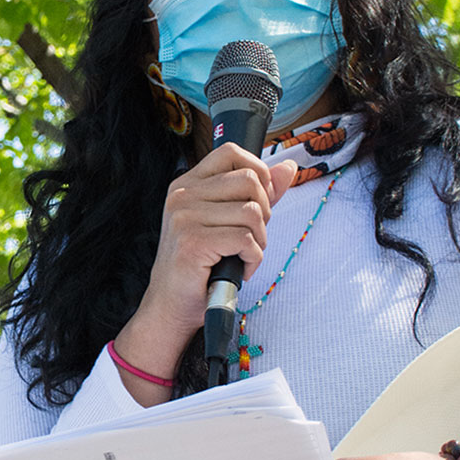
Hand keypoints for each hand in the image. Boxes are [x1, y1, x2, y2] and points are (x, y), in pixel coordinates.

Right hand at [114, 145, 297, 402]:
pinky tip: (239, 269)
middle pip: (249, 181)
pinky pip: (246, 240)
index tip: (259, 200)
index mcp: (187, 184)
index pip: (231, 153)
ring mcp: (185, 218)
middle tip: (251, 237)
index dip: (257, 171)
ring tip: (243, 256)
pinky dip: (253, 259)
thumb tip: (289, 168)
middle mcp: (182, 195)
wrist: (171, 306)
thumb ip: (258, 193)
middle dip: (264, 212)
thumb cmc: (200, 266)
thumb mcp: (227, 221)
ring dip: (259, 241)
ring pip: (252, 213)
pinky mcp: (193, 242)